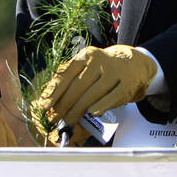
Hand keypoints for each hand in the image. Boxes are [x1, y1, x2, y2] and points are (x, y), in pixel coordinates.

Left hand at [35, 45, 156, 129]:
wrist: (132, 63)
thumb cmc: (101, 69)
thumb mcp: (85, 66)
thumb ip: (68, 79)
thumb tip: (47, 100)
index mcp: (86, 55)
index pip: (66, 74)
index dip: (54, 92)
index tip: (44, 107)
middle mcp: (100, 61)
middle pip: (78, 86)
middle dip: (64, 106)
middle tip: (54, 119)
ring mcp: (115, 72)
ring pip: (92, 94)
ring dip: (78, 111)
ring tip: (68, 121)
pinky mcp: (127, 84)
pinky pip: (111, 98)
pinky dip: (101, 106)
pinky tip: (92, 114)